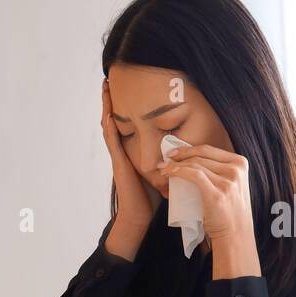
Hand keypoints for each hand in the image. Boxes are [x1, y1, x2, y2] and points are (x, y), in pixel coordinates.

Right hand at [100, 80, 155, 257]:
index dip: (128, 105)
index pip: (130, 123)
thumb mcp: (164, 172)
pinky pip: (112, 142)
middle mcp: (124, 150)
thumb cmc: (152, 198)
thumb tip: (190, 151)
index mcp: (133, 151)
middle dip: (113, 100)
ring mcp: (119, 156)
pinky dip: (109, 127)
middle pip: (117, 119)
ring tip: (105, 88)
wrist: (139, 217)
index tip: (130, 87)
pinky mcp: (118, 164)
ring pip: (110, 126)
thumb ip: (171, 160)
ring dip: (106, 107)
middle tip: (110, 80)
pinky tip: (107, 114)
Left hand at [158, 143, 261, 277]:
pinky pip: (194, 175)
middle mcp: (236, 169)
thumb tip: (188, 163)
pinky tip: (169, 174)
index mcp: (240, 163)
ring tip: (163, 170)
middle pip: (200, 156)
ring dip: (175, 165)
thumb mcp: (230, 185)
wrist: (235, 234)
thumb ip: (217, 173)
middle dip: (179, 156)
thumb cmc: (228, 212)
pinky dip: (178, 172)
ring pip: (195, 165)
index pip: (209, 150)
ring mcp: (228, 181)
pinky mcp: (217, 194)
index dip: (188, 149)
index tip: (173, 153)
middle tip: (164, 161)